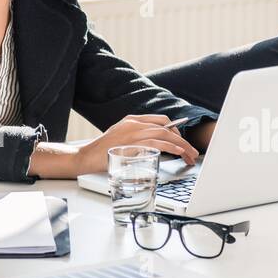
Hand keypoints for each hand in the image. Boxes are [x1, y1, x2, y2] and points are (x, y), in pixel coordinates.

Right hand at [76, 114, 199, 174]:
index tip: (183, 143)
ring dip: (182, 145)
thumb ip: (135, 139)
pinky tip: (178, 153)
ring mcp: (133, 132)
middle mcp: (134, 123)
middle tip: (192, 153)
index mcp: (132, 120)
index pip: (161, 120)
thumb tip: (153, 147)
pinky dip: (170, 147)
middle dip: (183, 140)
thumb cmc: (101, 152)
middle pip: (166, 127)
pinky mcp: (132, 144)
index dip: (176, 131)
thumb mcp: (120, 139)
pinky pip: (157, 143)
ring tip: (190, 156)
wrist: (85, 157)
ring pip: (165, 134)